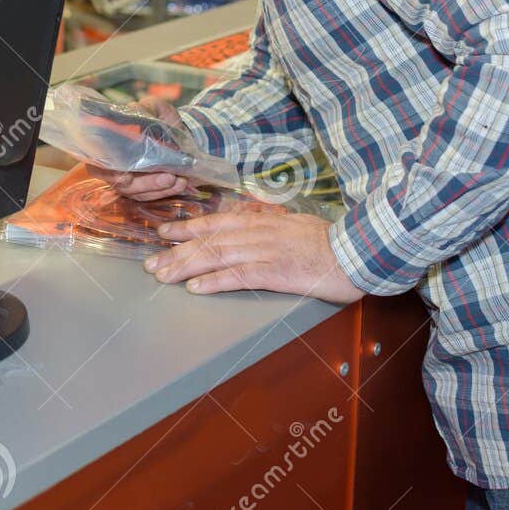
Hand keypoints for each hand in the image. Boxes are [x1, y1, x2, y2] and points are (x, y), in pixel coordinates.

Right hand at [108, 96, 193, 199]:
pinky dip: (167, 192)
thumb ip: (144, 109)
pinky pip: (150, 196)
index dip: (108, 171)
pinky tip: (181, 184)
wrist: (177, 131)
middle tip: (167, 177)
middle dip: (144, 183)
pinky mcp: (141, 188)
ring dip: (158, 188)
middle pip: (118, 182)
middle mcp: (113, 163)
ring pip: (135, 192)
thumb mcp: (153, 107)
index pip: (98, 161)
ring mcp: (126, 178)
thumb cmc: (159, 118)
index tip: (126, 176)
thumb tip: (136, 113)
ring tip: (178, 180)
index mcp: (108, 142)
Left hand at [142, 210, 364, 303]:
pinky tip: (195, 289)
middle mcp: (257, 233)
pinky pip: (239, 276)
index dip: (185, 227)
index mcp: (260, 221)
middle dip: (175, 251)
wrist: (358, 250)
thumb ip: (267, 225)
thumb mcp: (292, 224)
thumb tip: (247, 224)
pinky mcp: (276, 272)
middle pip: (207, 241)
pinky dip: (214, 282)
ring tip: (162, 275)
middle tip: (150, 262)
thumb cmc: (327, 241)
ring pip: (216, 256)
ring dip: (185, 266)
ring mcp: (265, 252)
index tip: (162, 232)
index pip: (214, 222)